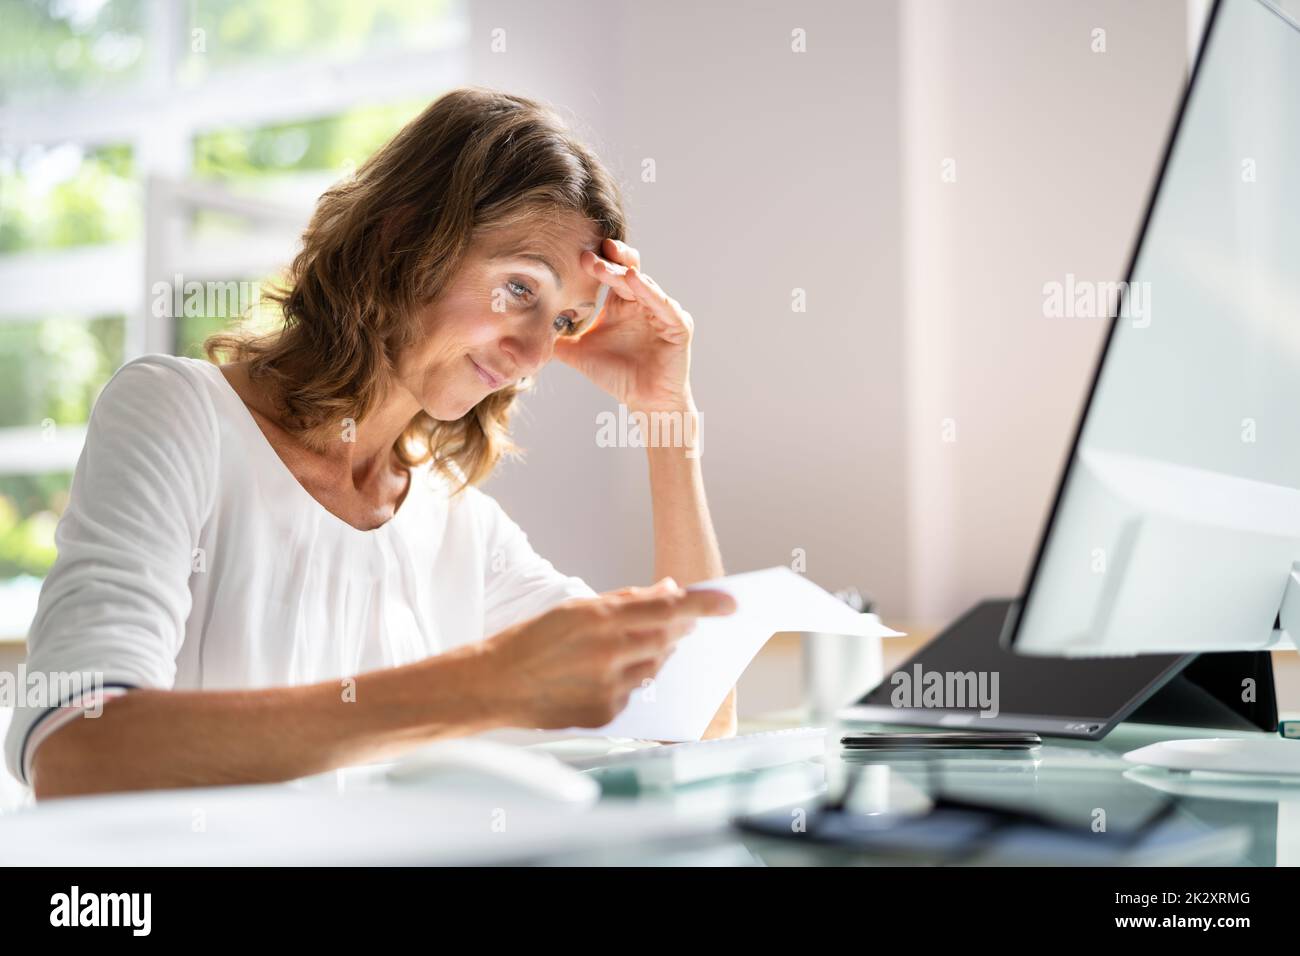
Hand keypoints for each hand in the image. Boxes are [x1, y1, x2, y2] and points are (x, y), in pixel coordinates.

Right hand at [483, 578, 735, 729]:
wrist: (496, 684)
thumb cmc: (533, 641)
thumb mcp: (575, 609)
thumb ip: (625, 600)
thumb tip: (669, 589)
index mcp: (601, 619)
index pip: (669, 609)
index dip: (704, 605)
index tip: (730, 602)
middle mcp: (610, 653)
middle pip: (668, 639)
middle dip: (679, 630)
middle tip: (683, 624)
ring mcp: (610, 687)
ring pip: (655, 668)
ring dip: (656, 655)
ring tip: (629, 649)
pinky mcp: (607, 713)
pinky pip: (636, 694)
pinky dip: (632, 682)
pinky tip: (606, 676)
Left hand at [553, 238, 694, 411]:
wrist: (646, 403)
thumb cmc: (617, 376)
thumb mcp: (579, 353)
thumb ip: (555, 341)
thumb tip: (516, 337)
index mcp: (621, 303)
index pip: (610, 273)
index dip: (596, 263)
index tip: (576, 255)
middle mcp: (643, 301)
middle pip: (627, 271)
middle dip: (609, 261)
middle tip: (587, 254)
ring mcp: (662, 311)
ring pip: (644, 284)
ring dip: (624, 274)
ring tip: (606, 265)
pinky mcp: (678, 324)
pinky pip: (664, 304)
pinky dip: (651, 292)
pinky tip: (635, 281)